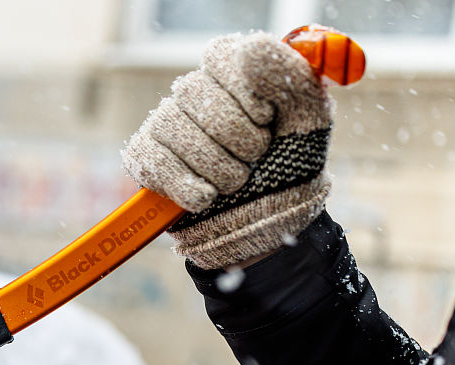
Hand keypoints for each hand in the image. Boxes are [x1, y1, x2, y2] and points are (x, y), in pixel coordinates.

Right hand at [122, 32, 332, 269]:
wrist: (268, 224)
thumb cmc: (290, 167)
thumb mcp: (309, 119)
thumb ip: (289, 77)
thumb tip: (250, 50)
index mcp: (234, 72)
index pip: (220, 57)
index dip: (245, 91)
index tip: (268, 119)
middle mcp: (194, 92)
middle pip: (194, 92)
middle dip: (235, 136)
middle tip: (255, 158)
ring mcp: (165, 124)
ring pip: (171, 126)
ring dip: (214, 165)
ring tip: (235, 183)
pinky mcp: (145, 159)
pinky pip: (152, 162)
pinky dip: (185, 186)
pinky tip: (206, 199)